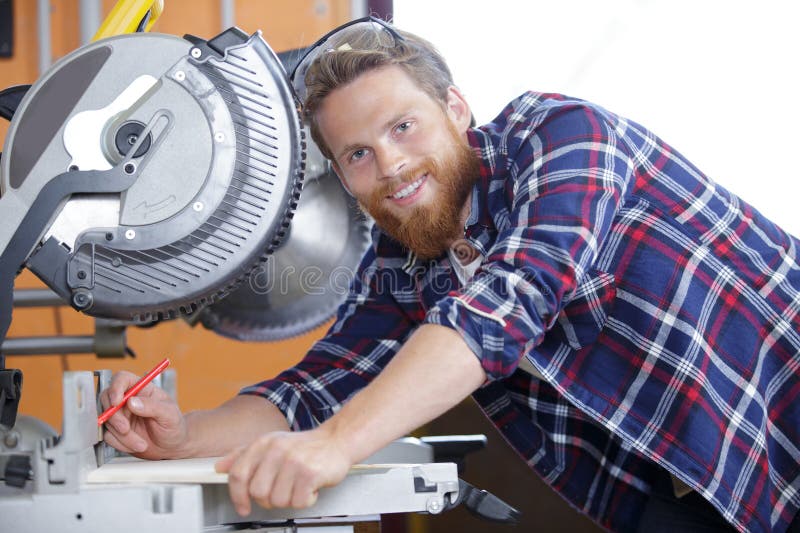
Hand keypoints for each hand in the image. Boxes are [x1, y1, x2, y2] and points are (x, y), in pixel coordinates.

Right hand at [99, 370, 188, 459]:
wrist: (171, 447)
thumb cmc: (174, 426)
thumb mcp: (169, 415)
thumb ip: (152, 407)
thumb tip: (132, 401)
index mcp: (143, 388)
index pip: (122, 379)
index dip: (115, 387)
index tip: (116, 402)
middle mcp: (128, 399)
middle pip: (107, 399)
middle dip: (115, 417)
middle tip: (126, 429)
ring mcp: (120, 414)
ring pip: (107, 421)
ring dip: (122, 436)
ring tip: (141, 444)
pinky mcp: (115, 430)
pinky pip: (108, 436)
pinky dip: (120, 443)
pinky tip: (136, 446)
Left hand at [215, 427, 351, 515]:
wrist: (337, 440)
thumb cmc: (304, 446)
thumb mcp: (271, 444)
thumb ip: (243, 455)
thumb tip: (220, 467)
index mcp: (264, 443)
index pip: (238, 474)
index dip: (237, 496)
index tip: (243, 507)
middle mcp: (277, 450)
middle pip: (257, 492)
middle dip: (269, 499)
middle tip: (281, 491)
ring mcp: (294, 461)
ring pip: (277, 500)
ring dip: (289, 499)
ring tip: (298, 486)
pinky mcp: (310, 473)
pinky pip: (298, 502)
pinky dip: (306, 500)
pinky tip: (310, 488)